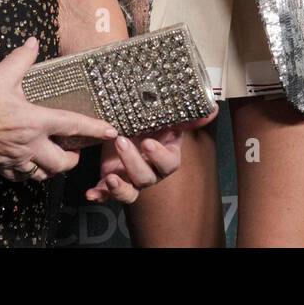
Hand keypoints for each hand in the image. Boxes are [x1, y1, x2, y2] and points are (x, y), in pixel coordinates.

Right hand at [0, 37, 119, 182]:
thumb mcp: (2, 72)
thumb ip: (23, 58)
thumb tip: (34, 42)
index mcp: (33, 121)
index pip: (72, 126)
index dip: (95, 129)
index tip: (111, 132)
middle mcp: (27, 144)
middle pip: (61, 163)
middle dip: (73, 159)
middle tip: (75, 149)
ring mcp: (12, 159)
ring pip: (42, 174)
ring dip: (51, 168)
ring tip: (54, 156)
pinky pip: (20, 177)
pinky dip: (29, 172)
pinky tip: (28, 162)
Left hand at [84, 105, 218, 204]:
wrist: (124, 129)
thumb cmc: (147, 125)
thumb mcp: (162, 118)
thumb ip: (186, 117)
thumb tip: (212, 109)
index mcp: (165, 157)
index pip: (168, 163)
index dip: (159, 156)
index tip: (148, 143)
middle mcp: (150, 173)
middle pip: (147, 178)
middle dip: (133, 163)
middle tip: (121, 141)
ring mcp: (131, 180)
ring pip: (130, 192)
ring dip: (119, 188)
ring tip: (109, 179)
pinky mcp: (113, 182)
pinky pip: (107, 195)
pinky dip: (99, 195)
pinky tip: (91, 193)